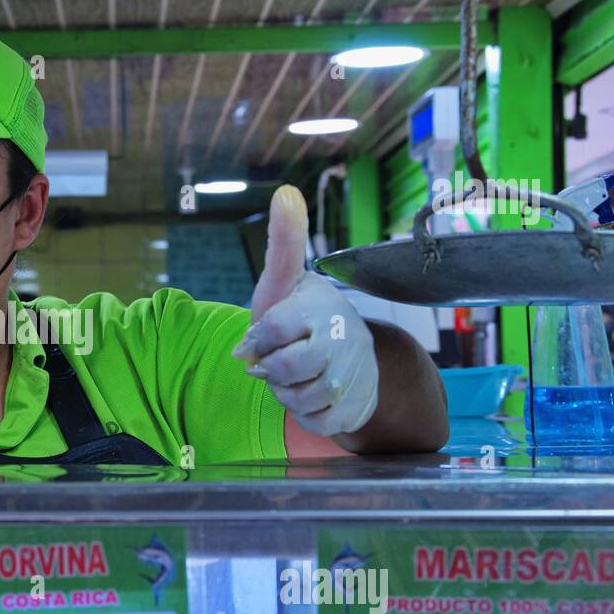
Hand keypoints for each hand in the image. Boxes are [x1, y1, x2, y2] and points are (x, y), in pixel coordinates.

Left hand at [233, 184, 378, 437]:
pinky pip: (317, 422)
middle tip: (274, 362)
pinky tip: (308, 395)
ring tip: (292, 377)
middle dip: (271, 370)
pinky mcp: (356, 406)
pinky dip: (305, 414)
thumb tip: (285, 191)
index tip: (260, 339)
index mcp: (320, 305)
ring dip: (285, 394)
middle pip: (286, 369)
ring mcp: (353, 374)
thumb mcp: (285, 280)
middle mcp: (343, 337)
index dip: (257, 341)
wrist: (352, 355)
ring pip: (300, 399)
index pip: (270, 331)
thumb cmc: (303, 316)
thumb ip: (285, 241)